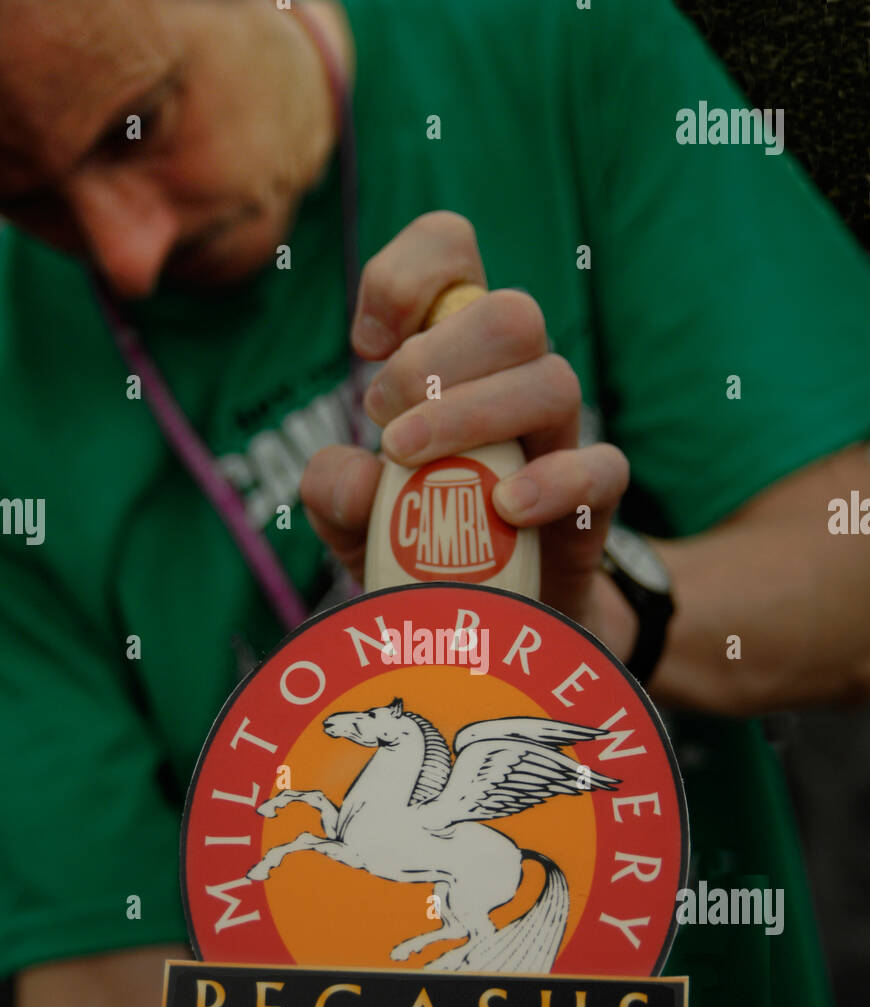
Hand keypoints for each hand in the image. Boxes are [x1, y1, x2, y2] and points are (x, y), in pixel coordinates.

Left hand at [300, 212, 636, 657]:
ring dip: (469, 412)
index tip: (366, 343)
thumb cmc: (417, 557)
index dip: (409, 272)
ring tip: (408, 460)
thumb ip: (335, 489)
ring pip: (551, 379)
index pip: (455, 254)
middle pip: (512, 312)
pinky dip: (551, 482)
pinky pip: (602, 469)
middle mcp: (513, 384)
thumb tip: (358, 471)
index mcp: (455, 361)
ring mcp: (559, 441)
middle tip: (381, 418)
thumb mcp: (353, 524)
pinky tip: (503, 510)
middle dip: (435, 354)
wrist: (484, 634)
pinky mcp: (591, 506)